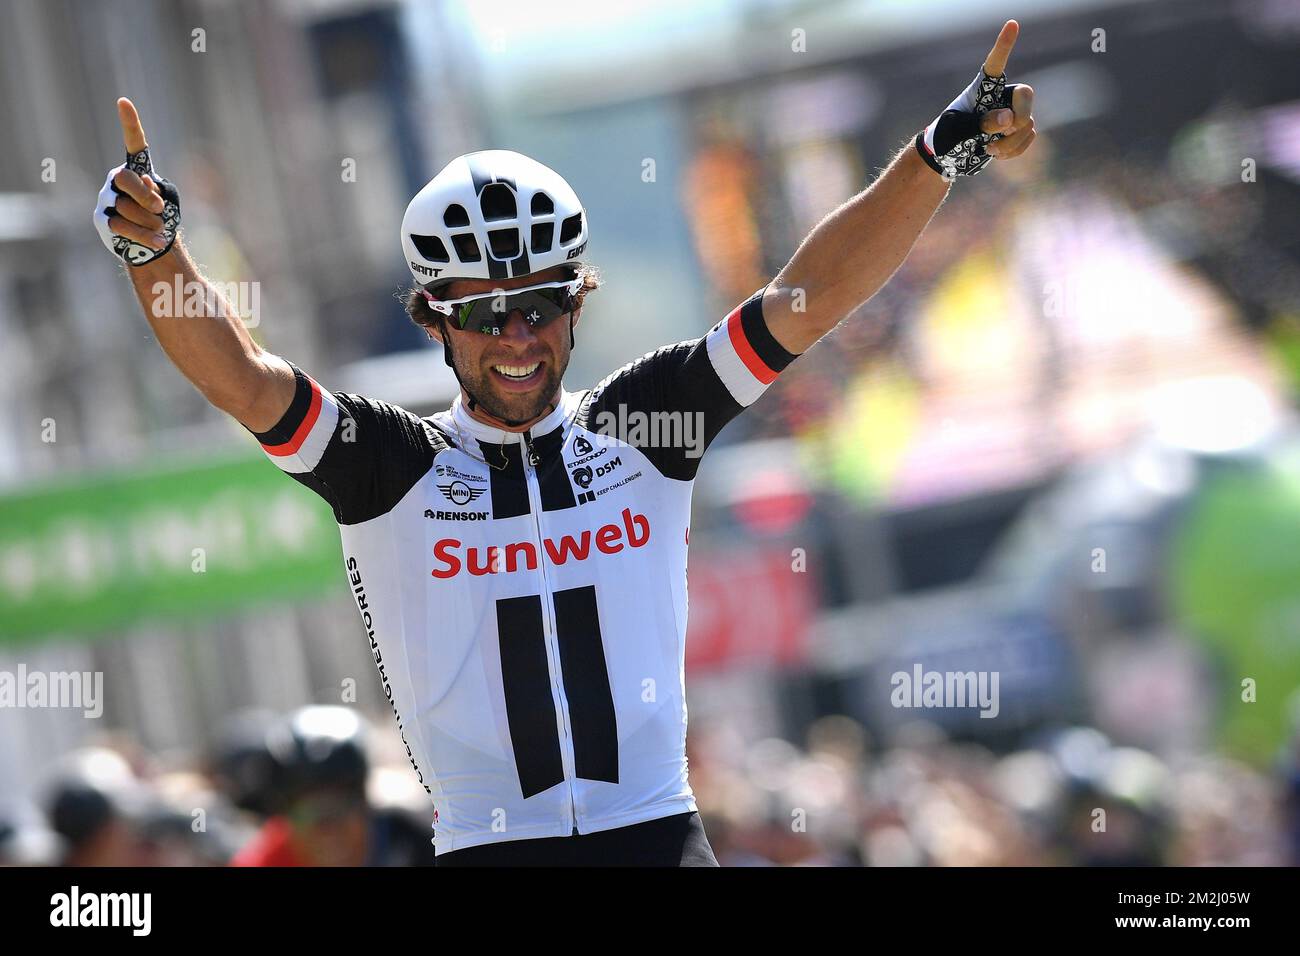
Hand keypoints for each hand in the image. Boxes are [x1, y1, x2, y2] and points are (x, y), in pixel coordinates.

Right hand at [93, 97, 181, 265]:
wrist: (153, 244)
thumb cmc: (162, 218)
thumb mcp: (166, 202)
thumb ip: (156, 192)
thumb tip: (144, 182)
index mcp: (137, 170)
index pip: (134, 144)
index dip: (130, 124)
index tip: (123, 102)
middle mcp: (117, 180)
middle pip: (125, 179)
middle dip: (144, 196)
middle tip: (160, 209)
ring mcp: (108, 199)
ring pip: (126, 207)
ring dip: (149, 222)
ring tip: (159, 228)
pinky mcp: (103, 219)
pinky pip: (122, 225)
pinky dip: (143, 235)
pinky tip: (156, 242)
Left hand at [915, 20, 1035, 177]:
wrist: (948, 157)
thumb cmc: (947, 138)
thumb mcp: (957, 131)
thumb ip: (981, 123)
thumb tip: (1008, 118)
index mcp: (983, 89)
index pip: (995, 63)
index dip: (1004, 44)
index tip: (1012, 24)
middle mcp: (1000, 97)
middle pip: (1025, 95)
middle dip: (1019, 117)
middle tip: (1000, 133)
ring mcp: (1010, 114)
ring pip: (1027, 123)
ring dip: (1011, 141)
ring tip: (989, 148)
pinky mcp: (1015, 132)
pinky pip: (1028, 137)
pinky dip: (1015, 150)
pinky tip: (997, 153)